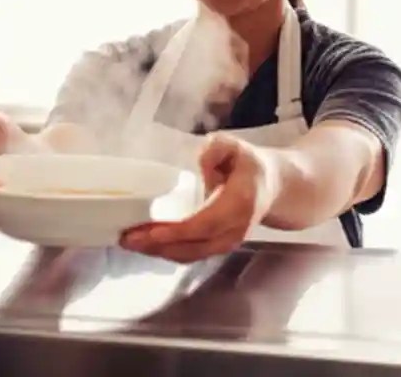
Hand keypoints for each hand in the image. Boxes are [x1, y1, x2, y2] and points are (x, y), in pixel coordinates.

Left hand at [120, 133, 278, 262]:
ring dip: (159, 252)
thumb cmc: (249, 164)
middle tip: (126, 238)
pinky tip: (147, 245)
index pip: (205, 223)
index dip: (176, 231)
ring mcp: (228, 242)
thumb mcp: (236, 145)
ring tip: (129, 242)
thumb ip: (218, 148)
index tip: (148, 232)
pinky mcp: (219, 247)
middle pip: (194, 246)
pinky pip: (192, 254)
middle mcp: (235, 228)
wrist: (273, 186)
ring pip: (191, 255)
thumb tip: (200, 164)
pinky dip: (168, 252)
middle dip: (158, 246)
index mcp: (240, 203)